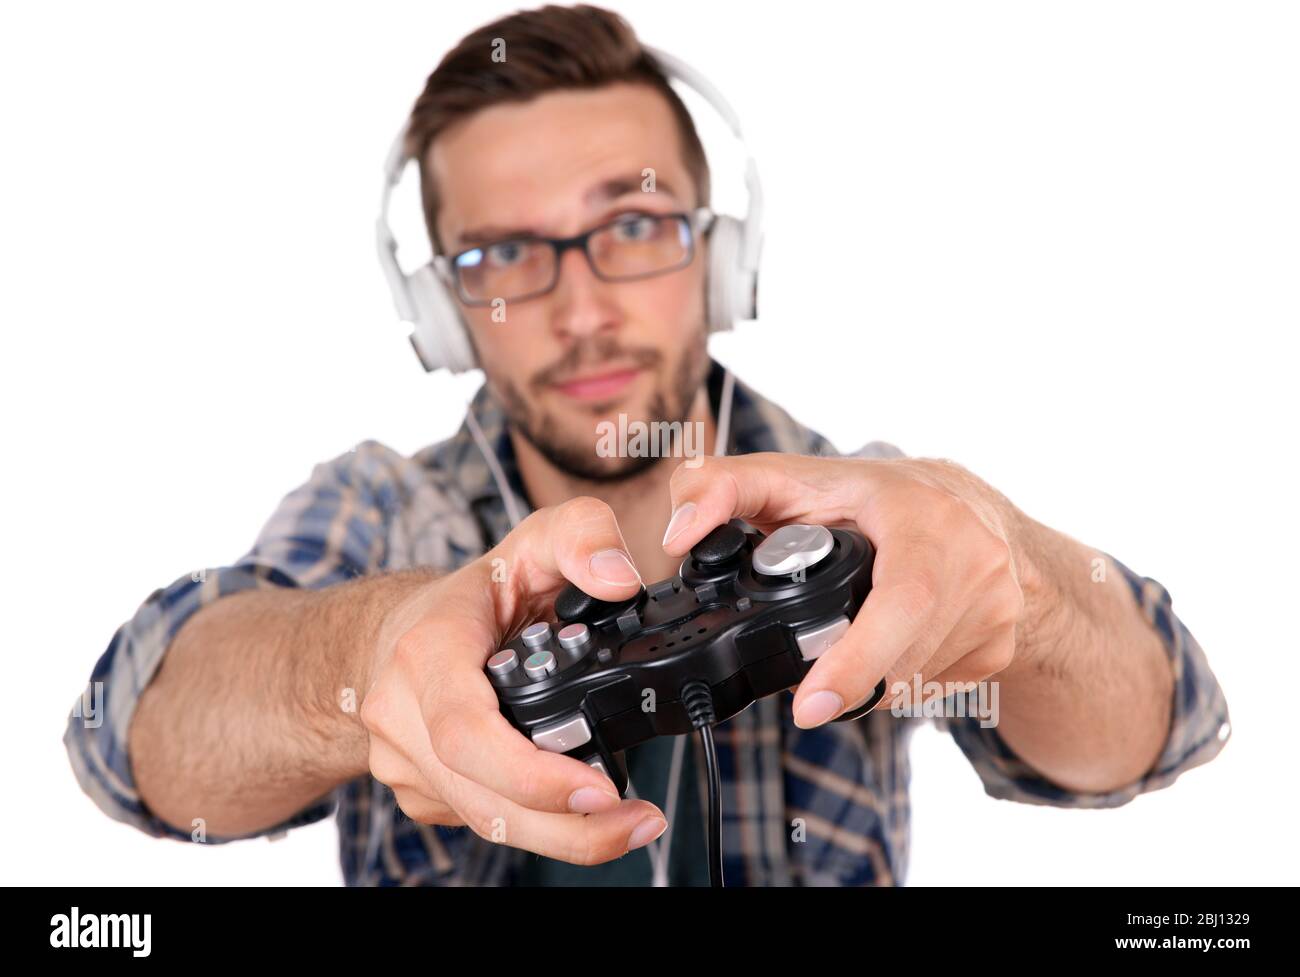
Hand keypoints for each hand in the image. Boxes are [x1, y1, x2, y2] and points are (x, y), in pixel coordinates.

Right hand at [359, 498, 667, 863]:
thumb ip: (583, 535)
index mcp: (427, 652)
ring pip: (485, 820)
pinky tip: (581, 814)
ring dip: (562, 836)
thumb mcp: (532, 541)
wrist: (396, 630)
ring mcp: (403, 760)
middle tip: (638, 822)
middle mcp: (402, 713)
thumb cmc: (473, 593)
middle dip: (567, 827)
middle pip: (483, 797)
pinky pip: (481, 819)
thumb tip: (619, 580)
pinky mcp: (420, 790)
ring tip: (630, 825)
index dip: (532, 773)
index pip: (467, 731)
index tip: (599, 789)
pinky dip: (537, 824)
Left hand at [660, 453, 1030, 727]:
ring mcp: (996, 608)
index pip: (903, 598)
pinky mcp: (1000, 644)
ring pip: (912, 681)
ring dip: (867, 679)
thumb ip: (719, 489)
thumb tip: (678, 536)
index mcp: (924, 516)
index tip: (809, 704)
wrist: (967, 506)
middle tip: (807, 689)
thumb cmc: (868, 496)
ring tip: (847, 641)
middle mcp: (975, 560)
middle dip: (847, 678)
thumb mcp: (789, 477)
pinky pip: (933, 689)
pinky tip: (885, 643)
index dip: (857, 658)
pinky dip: (895, 679)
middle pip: (901, 657)